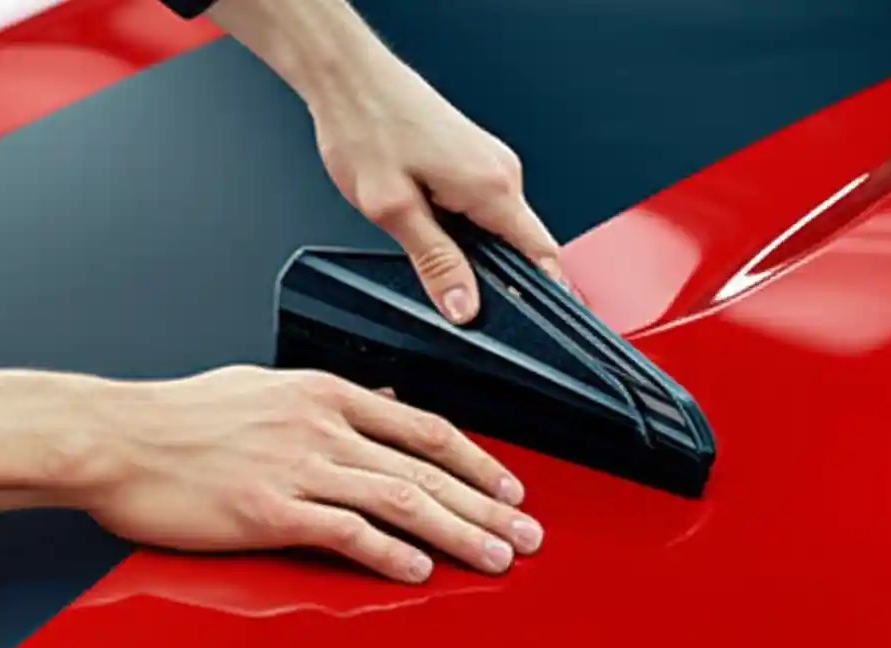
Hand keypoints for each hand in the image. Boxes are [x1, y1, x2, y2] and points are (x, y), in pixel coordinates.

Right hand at [77, 366, 542, 583]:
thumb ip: (330, 398)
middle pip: (425, 468)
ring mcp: (297, 466)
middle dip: (485, 504)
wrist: (114, 438)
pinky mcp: (268, 510)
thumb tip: (381, 400)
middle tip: (525, 533)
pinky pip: (346, 532)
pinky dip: (389, 554)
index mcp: (324, 393)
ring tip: (494, 557)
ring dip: (457, 533)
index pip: (424, 426)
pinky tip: (418, 571)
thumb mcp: (265, 387)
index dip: (475, 460)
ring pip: (400, 500)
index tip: (508, 486)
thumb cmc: (181, 416)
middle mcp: (321, 426)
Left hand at [207, 0, 567, 324]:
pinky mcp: (472, 157)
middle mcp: (501, 171)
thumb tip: (464, 307)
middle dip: (495, 278)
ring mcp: (489, 162)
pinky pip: (482, 206)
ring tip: (427, 244)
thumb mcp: (394, 210)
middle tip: (453, 294)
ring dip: (472, 249)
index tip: (531, 326)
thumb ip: (435, 263)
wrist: (347, 78)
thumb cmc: (366, 127)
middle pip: (521, 246)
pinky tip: (427, 221)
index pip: (543, 255)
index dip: (543, 297)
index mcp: (493, 187)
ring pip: (498, 227)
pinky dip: (463, 226)